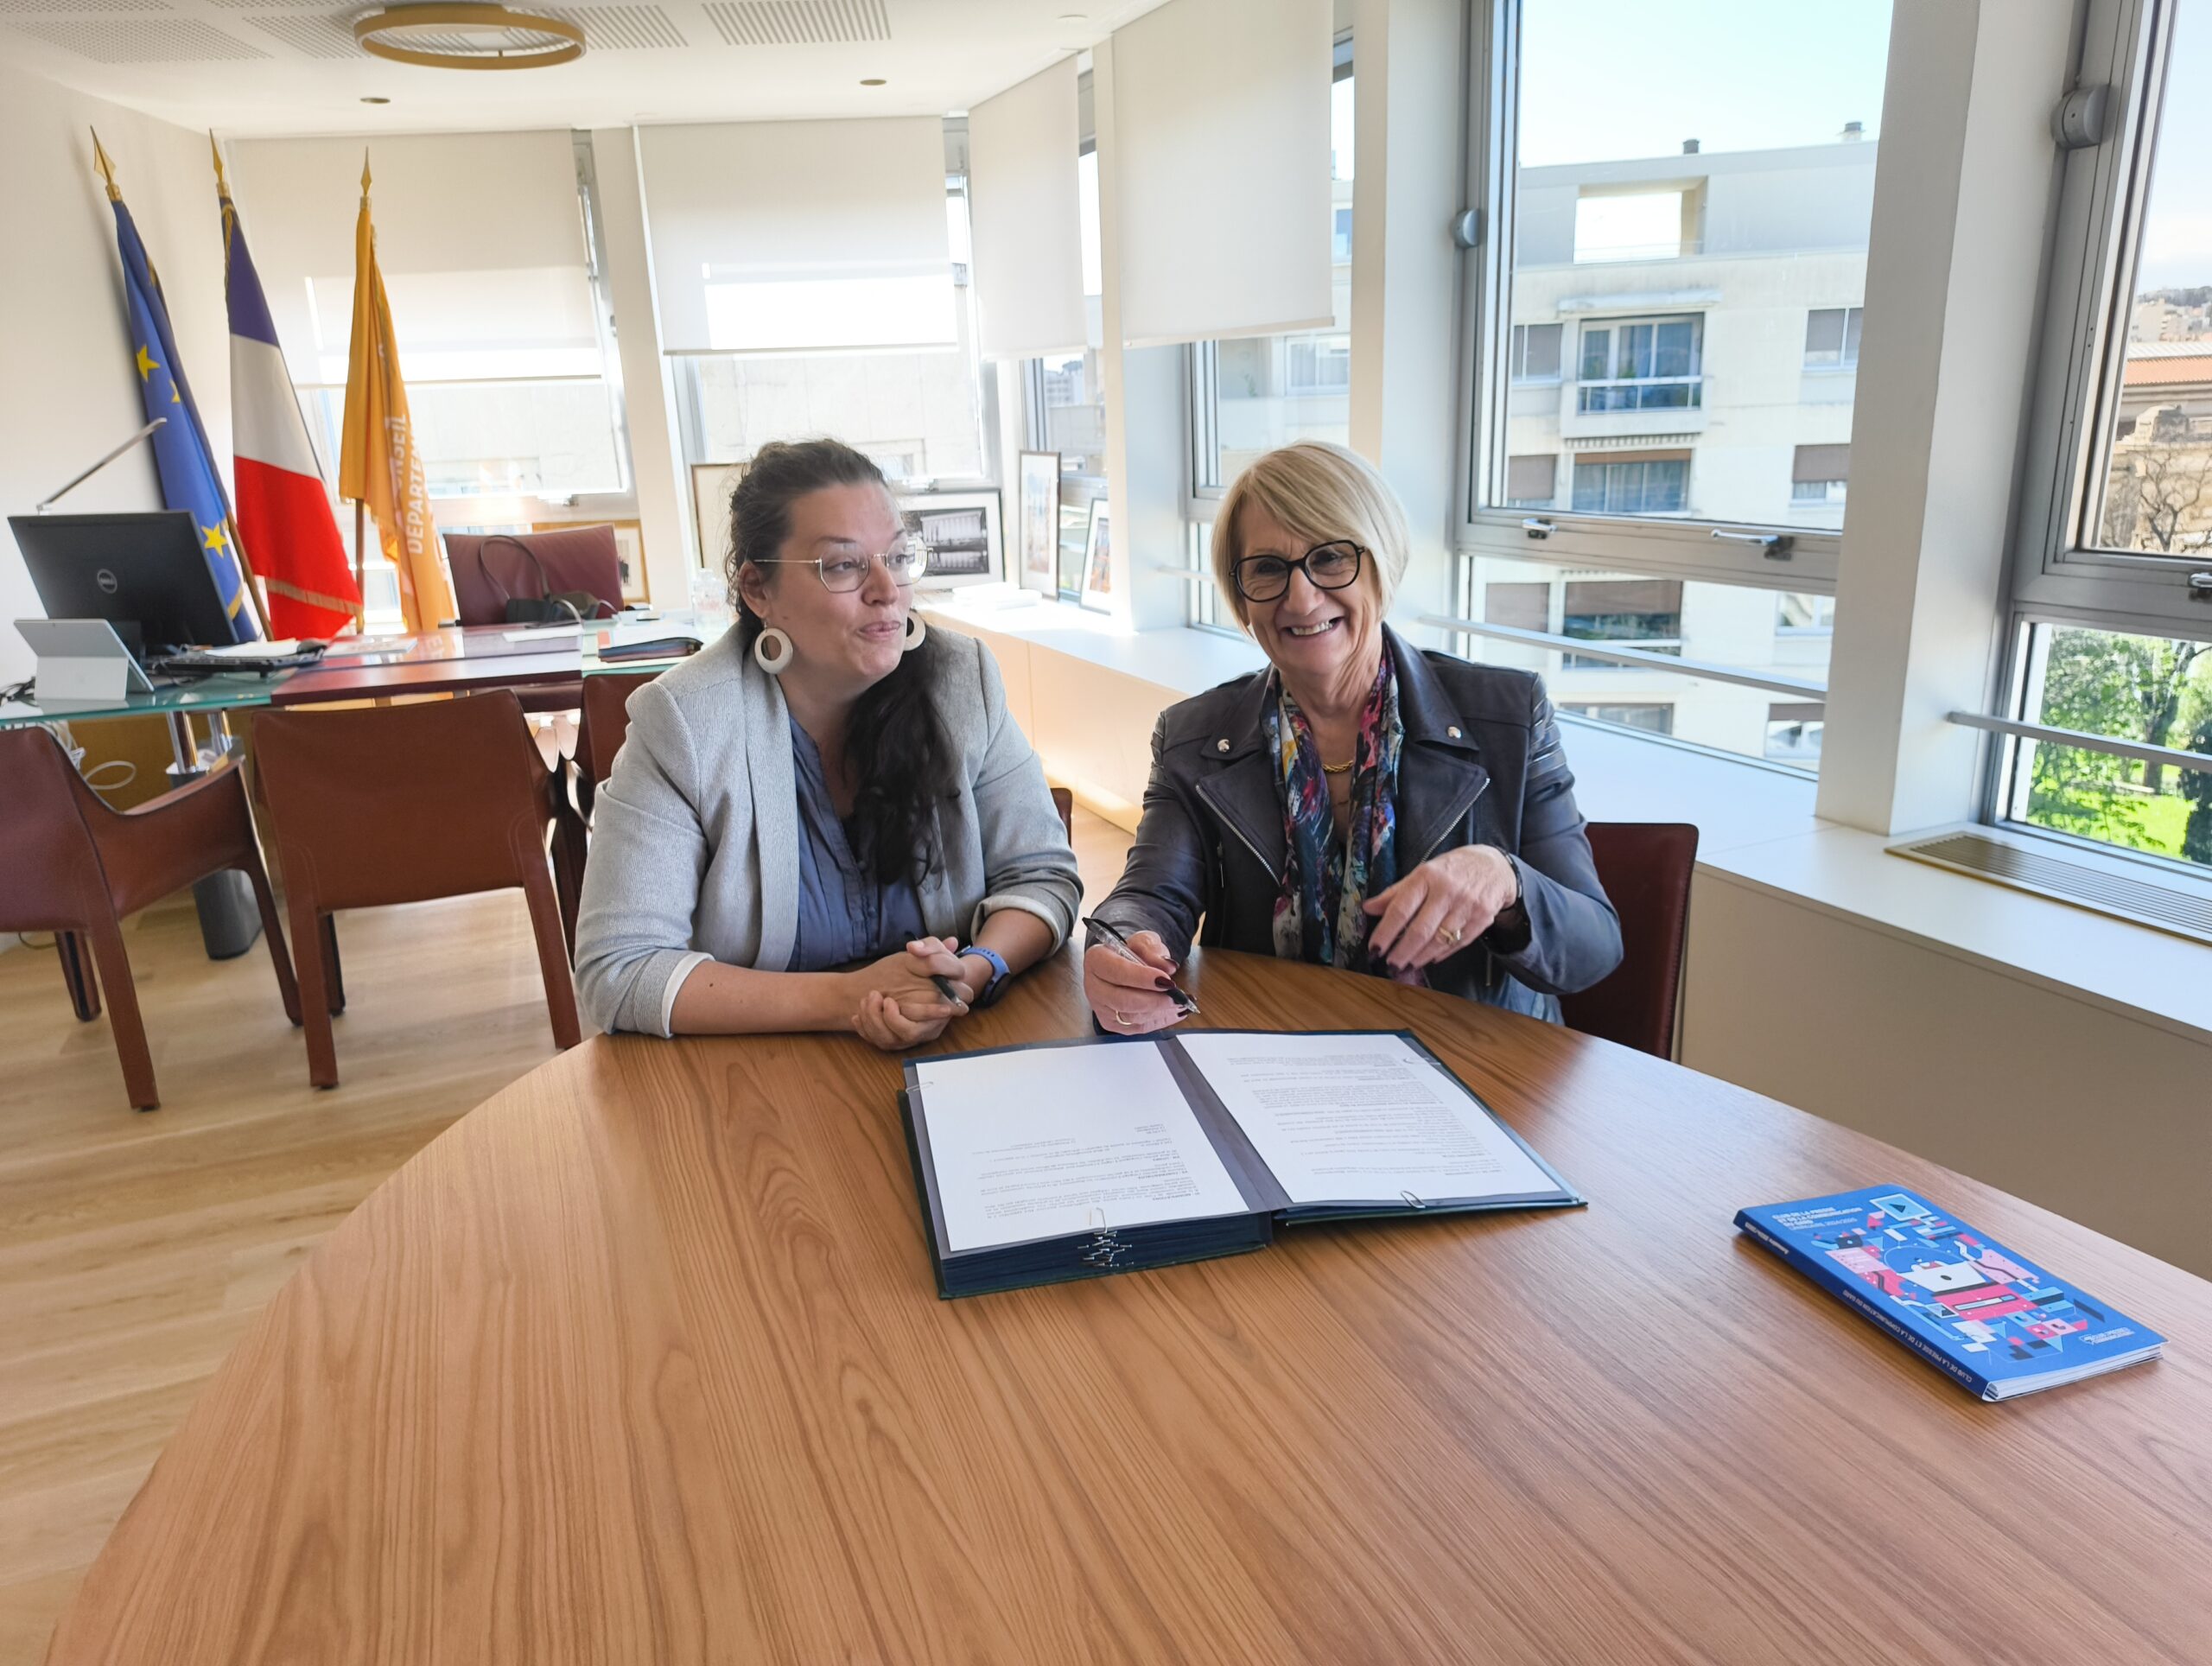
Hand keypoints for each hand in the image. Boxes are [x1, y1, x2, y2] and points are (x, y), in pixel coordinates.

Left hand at [845, 938, 967, 1051]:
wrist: (907, 983)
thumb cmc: (922, 966)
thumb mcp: (929, 953)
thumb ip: (934, 948)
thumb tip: (934, 944)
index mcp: (946, 1004)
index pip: (941, 1013)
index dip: (922, 1011)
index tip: (890, 1000)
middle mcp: (931, 1025)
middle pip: (910, 1033)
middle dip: (888, 1017)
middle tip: (876, 996)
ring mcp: (913, 1036)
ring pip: (892, 1039)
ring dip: (873, 1019)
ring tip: (868, 998)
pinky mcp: (896, 1041)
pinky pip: (879, 1042)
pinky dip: (865, 1028)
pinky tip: (858, 1014)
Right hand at [1082, 928, 1184, 1034]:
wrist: (1124, 964)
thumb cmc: (1132, 952)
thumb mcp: (1144, 941)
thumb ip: (1154, 951)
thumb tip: (1169, 967)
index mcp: (1097, 960)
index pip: (1117, 972)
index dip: (1143, 978)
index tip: (1166, 980)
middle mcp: (1094, 986)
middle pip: (1123, 1001)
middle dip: (1155, 1000)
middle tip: (1177, 996)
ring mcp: (1101, 1008)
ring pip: (1132, 1017)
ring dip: (1160, 1012)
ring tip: (1181, 1002)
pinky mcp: (1112, 1024)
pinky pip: (1138, 1028)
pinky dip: (1160, 1021)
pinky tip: (1175, 1011)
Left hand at [1362, 845, 1517, 972]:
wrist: (1494, 866)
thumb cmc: (1450, 870)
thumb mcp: (1421, 873)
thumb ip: (1395, 892)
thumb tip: (1368, 908)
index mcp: (1427, 876)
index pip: (1401, 908)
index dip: (1386, 931)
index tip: (1375, 947)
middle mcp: (1447, 891)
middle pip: (1420, 930)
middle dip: (1402, 951)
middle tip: (1390, 964)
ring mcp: (1467, 906)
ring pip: (1439, 940)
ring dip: (1420, 956)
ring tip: (1407, 963)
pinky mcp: (1483, 919)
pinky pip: (1458, 943)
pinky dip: (1441, 954)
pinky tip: (1429, 958)